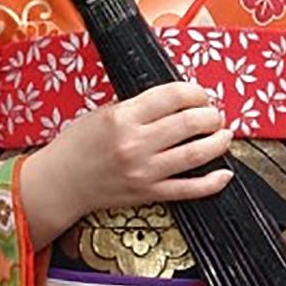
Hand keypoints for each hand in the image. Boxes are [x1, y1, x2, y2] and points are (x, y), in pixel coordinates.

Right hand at [19, 82, 234, 248]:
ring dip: (219, 142)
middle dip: (212, 116)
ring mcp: (145, 171)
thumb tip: (175, 101)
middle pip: (190, 123)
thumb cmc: (78, 146)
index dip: (195, 92)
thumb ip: (136, 106)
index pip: (172, 96)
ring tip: (224, 135)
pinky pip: (190, 189)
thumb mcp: (102, 113)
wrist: (61, 183)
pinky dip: (212, 182)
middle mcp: (136, 144)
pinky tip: (224, 173)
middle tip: (215, 115)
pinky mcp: (149, 194)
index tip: (201, 94)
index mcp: (123, 117)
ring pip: (196, 154)